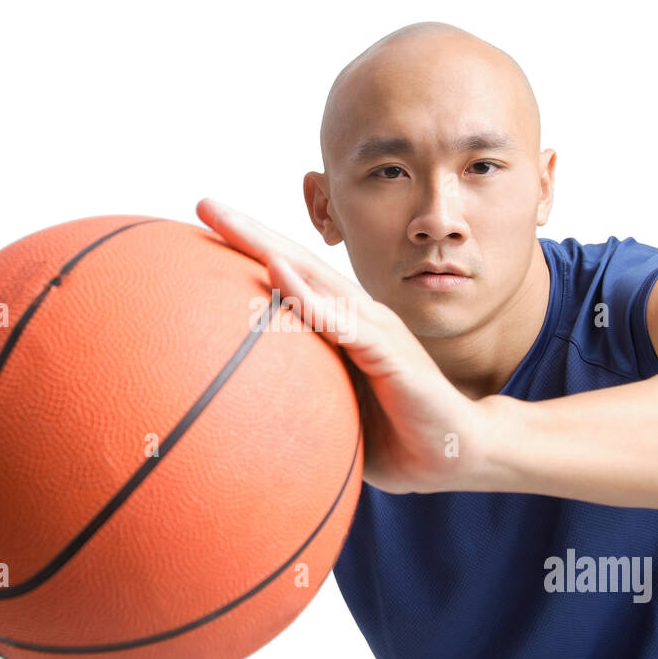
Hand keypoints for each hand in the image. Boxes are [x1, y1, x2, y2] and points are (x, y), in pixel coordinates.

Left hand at [195, 197, 487, 493]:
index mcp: (341, 327)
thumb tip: (240, 419)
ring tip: (230, 222)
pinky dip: (308, 296)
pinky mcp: (388, 350)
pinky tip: (277, 272)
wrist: (455, 454)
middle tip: (203, 204)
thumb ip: (296, 403)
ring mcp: (374, 328)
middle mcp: (356, 315)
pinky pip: (341, 320)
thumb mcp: (333, 416)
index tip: (202, 228)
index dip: (249, 251)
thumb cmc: (394, 438)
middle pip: (295, 262)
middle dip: (248, 230)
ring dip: (270, 248)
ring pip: (314, 277)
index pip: (289, 278)